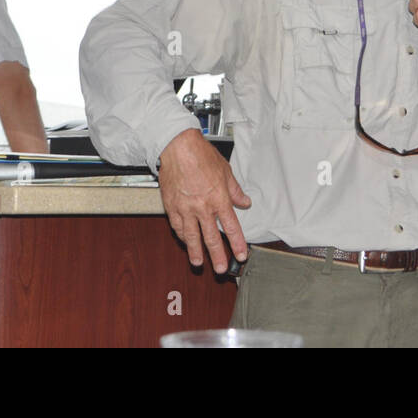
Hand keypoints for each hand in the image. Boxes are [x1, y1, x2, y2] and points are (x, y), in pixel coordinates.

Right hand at [158, 128, 249, 272]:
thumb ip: (235, 191)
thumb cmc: (201, 156)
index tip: (241, 255)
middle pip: (211, 238)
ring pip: (192, 236)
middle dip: (218, 256)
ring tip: (199, 263)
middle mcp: (203, 207)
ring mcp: (186, 208)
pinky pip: (178, 225)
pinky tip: (185, 240)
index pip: (231, 227)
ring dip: (196, 252)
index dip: (237, 244)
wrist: (178, 148)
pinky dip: (182, 235)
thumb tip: (245, 202)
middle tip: (221, 269)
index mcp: (219, 199)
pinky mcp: (172, 206)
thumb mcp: (225, 172)